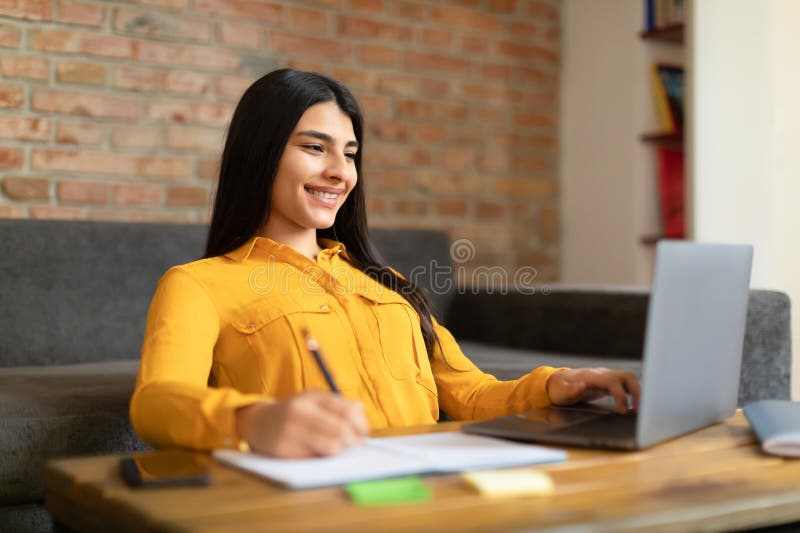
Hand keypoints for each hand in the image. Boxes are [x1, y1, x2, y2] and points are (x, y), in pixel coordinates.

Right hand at [235, 390, 368, 457]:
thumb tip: (361, 417)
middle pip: (341, 430)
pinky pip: (315, 459)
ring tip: (336, 447)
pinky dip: (322, 457)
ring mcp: (291, 432)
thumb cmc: (295, 412)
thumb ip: (339, 405)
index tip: (363, 433)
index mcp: (312, 397)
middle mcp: (300, 412)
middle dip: (352, 441)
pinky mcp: (284, 451)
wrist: (260, 422)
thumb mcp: (314, 400)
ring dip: (339, 450)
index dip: (361, 425)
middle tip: (352, 444)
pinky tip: (317, 451)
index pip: (347, 411)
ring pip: (331, 447)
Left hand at [546, 368, 640, 413]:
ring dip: (638, 392)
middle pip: (627, 376)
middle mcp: (602, 374)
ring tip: (639, 409)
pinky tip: (635, 405)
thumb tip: (581, 386)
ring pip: (629, 378)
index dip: (620, 397)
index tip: (623, 411)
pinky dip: (633, 392)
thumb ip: (570, 391)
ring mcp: (607, 376)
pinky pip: (626, 383)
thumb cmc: (559, 389)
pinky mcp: (609, 382)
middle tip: (638, 411)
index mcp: (592, 377)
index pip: (613, 383)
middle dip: (636, 392)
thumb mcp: (561, 394)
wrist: (557, 382)